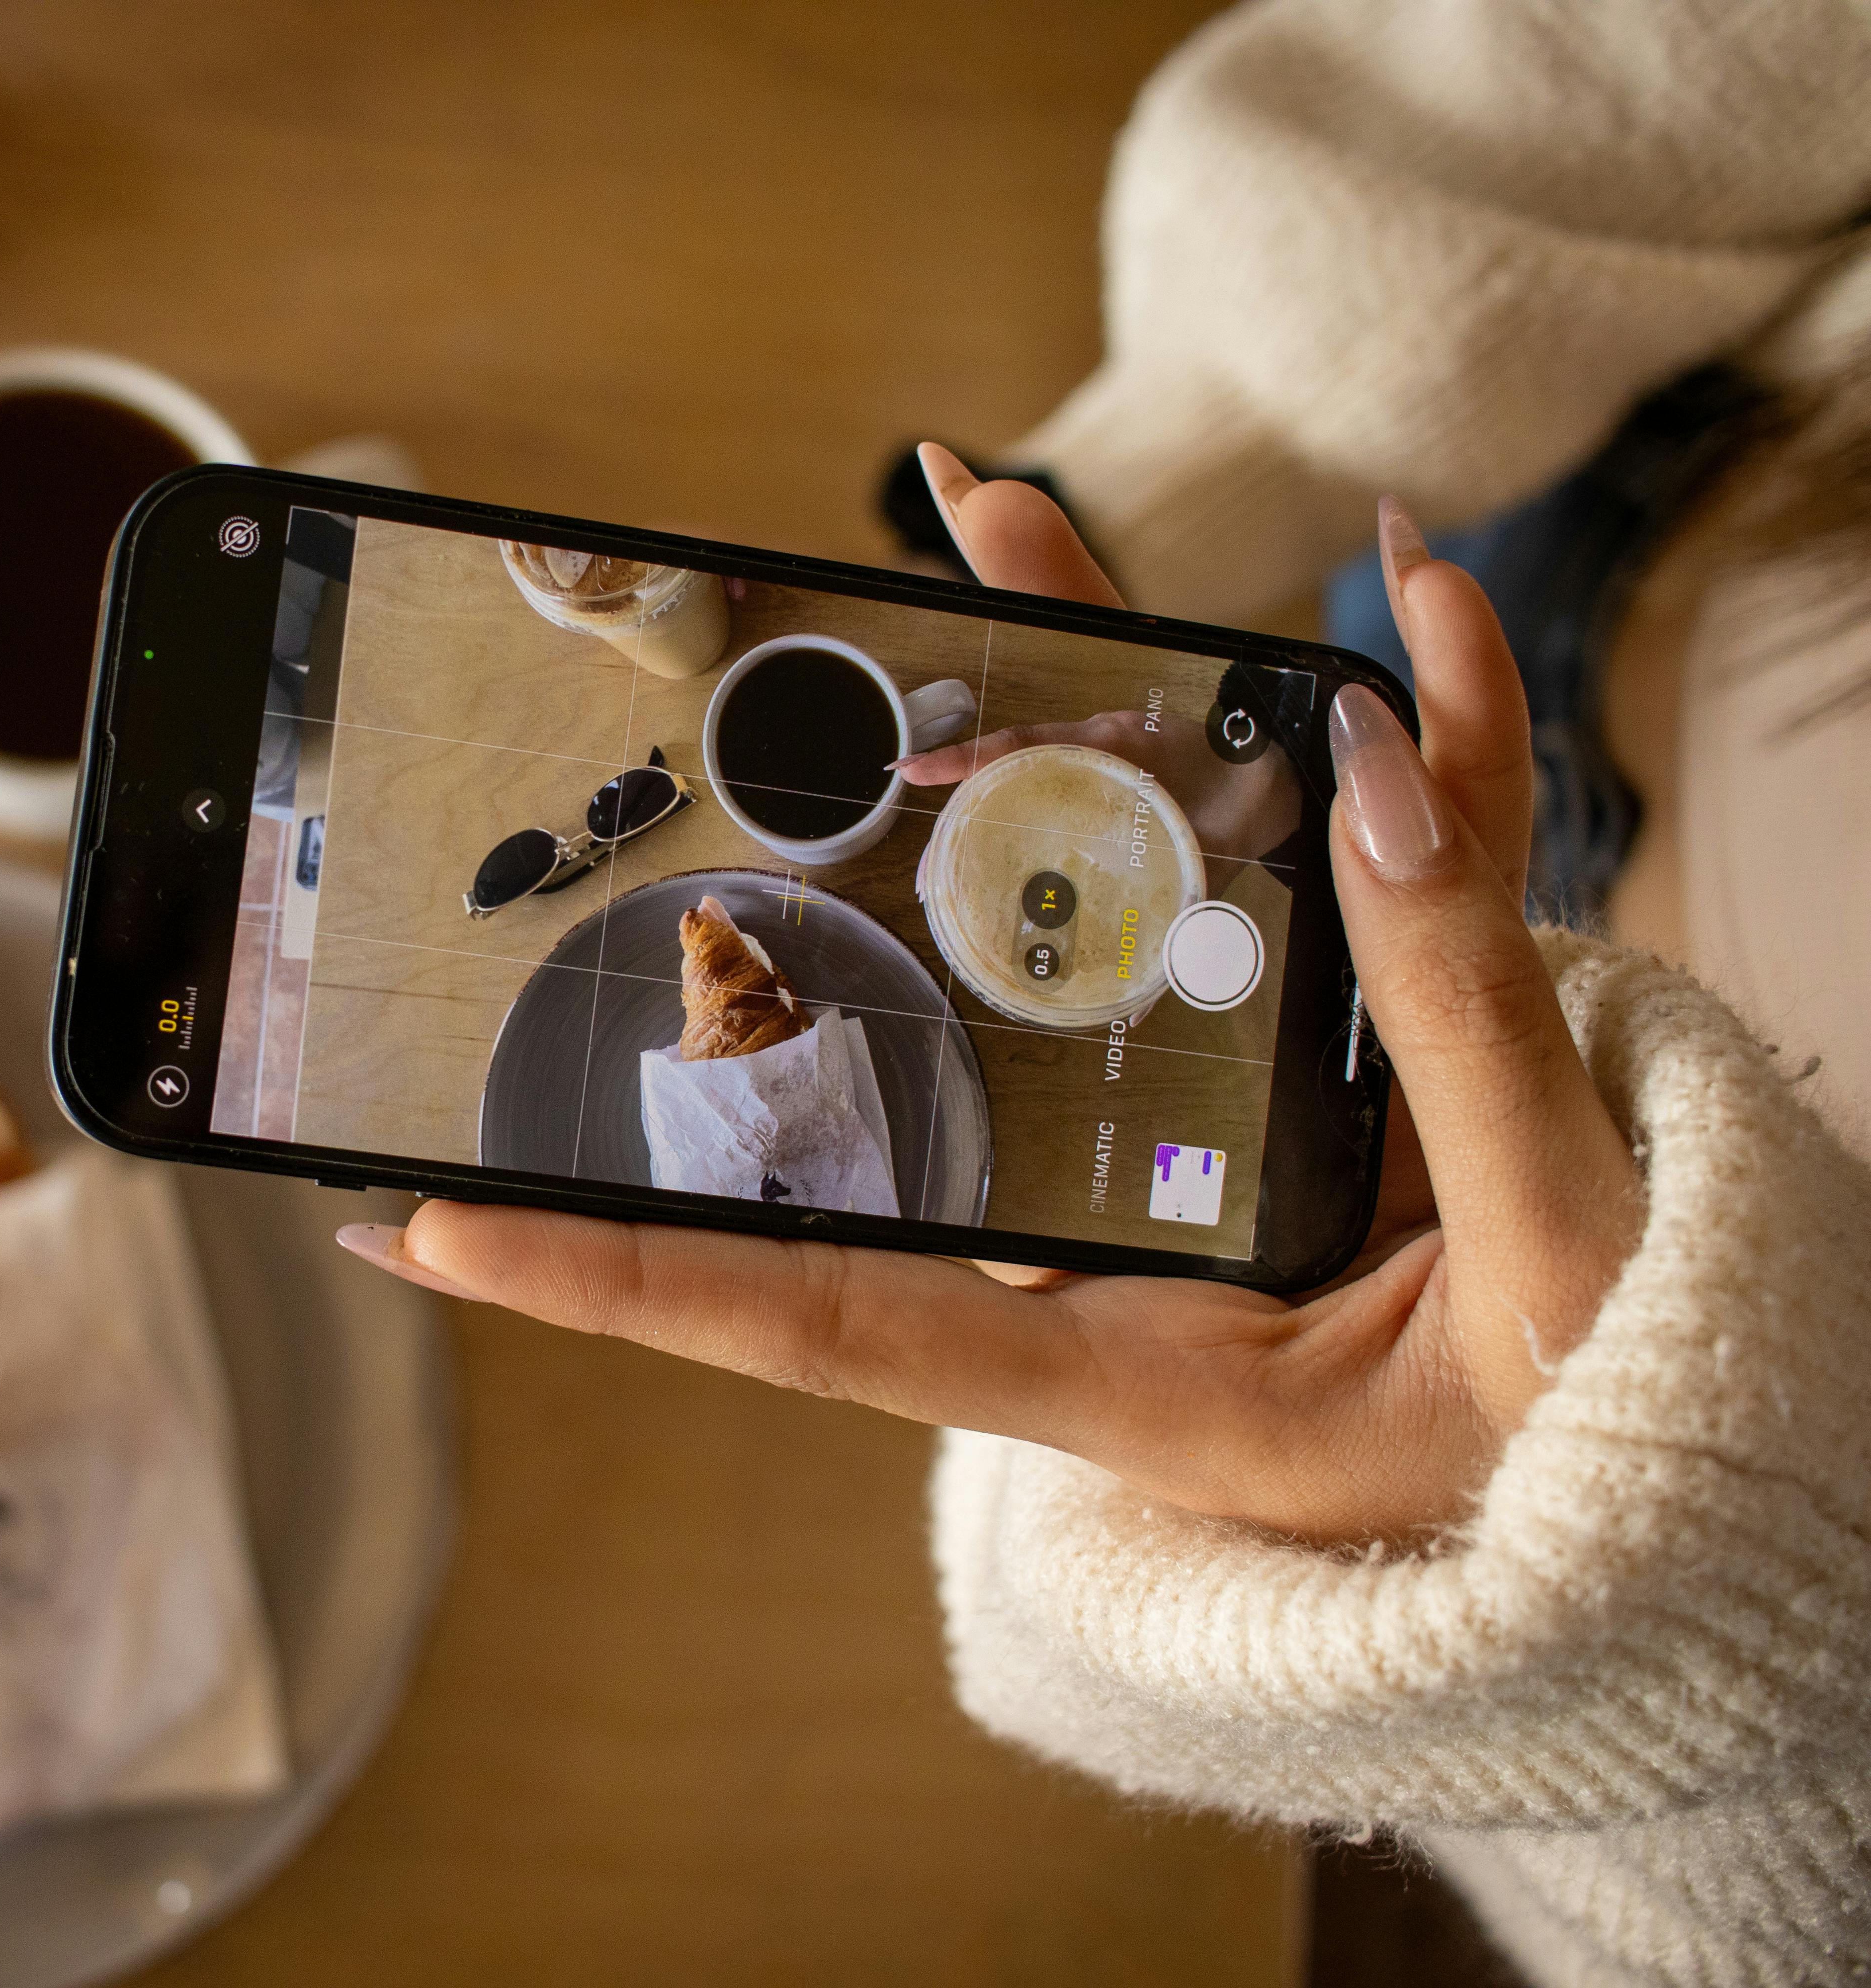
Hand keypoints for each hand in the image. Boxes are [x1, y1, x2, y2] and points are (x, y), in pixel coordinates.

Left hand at [340, 445, 1646, 1542]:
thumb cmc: (1615, 1423)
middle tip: (704, 717)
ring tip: (989, 533)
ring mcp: (1189, 1146)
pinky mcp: (1285, 1066)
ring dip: (1050, 718)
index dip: (613, 1274)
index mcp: (1121, 1370)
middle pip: (913, 1055)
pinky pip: (1245, 899)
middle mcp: (1111, 1248)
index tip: (413, 1227)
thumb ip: (1457, 1005)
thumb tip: (1364, 758)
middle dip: (817, 879)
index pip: (811, 1319)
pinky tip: (1340, 623)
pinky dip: (1289, 760)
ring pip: (1063, 928)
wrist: (1712, 1449)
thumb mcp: (1556, 1247)